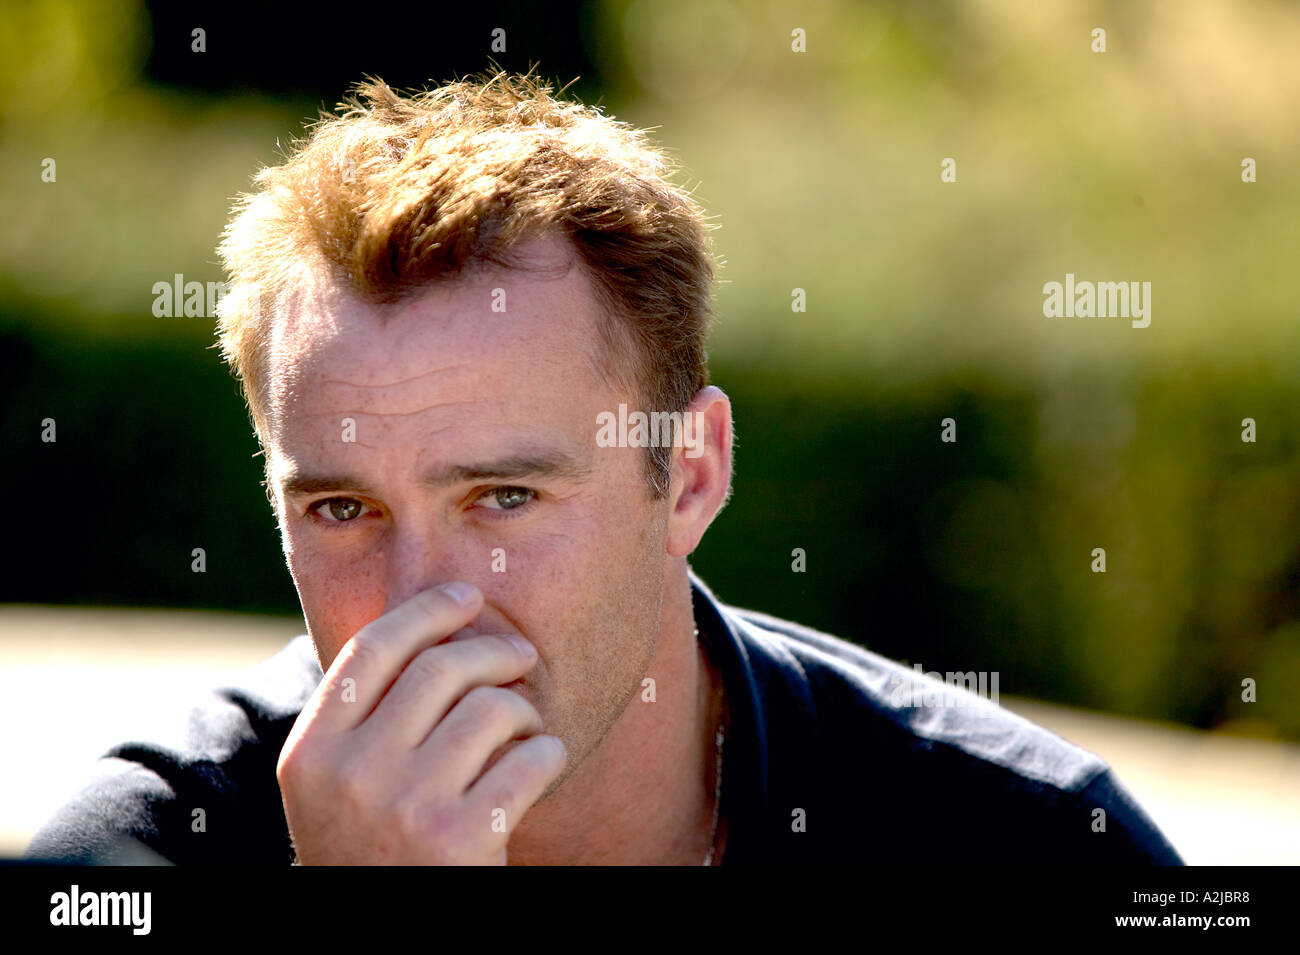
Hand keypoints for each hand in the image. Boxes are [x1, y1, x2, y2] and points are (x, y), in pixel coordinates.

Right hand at [277, 582, 566, 863]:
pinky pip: (528, 761)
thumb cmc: (371, 848)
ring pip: (490, 709)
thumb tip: (429, 626)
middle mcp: (348, 775)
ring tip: (525, 727)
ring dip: (523, 709)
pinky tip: (541, 762)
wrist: (382, 932)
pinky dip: (548, 753)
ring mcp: (403, 808)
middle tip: (521, 657)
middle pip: (439, 669)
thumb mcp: (335, 785)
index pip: (372, 649)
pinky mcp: (460, 839)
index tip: (467, 596)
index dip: (426, 611)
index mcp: (309, 753)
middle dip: (493, 652)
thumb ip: (361, 717)